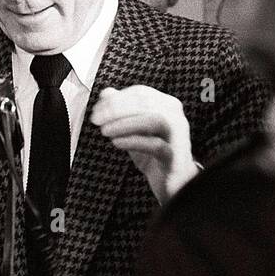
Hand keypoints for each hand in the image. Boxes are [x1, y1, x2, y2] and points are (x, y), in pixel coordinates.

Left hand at [90, 85, 196, 203]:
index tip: (96, 110)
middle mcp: (175, 116)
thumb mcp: (133, 131)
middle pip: (146, 103)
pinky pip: (156, 145)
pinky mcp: (175, 155)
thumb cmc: (153, 154)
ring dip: (125, 123)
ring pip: (153, 120)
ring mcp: (178, 135)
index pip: (140, 93)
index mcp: (166, 105)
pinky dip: (134, 141)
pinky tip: (117, 142)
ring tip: (105, 130)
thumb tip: (106, 92)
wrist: (172, 182)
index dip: (116, 99)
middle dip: (116, 109)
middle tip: (97, 119)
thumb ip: (121, 111)